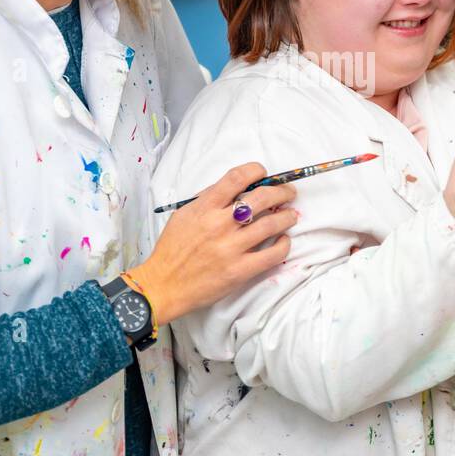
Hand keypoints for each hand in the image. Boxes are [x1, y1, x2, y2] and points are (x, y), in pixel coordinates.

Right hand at [129, 163, 297, 325]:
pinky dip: (284, 244)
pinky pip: (272, 254)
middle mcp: (219, 224)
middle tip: (288, 193)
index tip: (264, 173)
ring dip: (288, 216)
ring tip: (291, 215)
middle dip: (282, 192)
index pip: (237, 178)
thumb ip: (207, 199)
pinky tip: (284, 240)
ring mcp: (231, 248)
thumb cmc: (172, 250)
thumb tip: (234, 187)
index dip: (256, 170)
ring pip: (272, 224)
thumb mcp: (183, 215)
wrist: (163, 284)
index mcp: (204, 207)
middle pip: (262, 197)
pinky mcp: (240, 271)